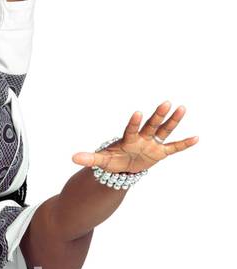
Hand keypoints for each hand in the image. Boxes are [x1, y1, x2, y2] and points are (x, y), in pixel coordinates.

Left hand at [72, 103, 198, 174]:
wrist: (123, 166)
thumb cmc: (113, 159)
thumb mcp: (101, 160)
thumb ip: (89, 158)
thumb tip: (72, 157)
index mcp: (128, 139)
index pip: (131, 129)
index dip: (134, 122)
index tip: (138, 112)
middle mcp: (142, 137)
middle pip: (151, 125)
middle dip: (157, 115)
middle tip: (166, 102)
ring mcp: (152, 143)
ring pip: (164, 130)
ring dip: (172, 121)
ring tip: (182, 108)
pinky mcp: (160, 152)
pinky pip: (173, 147)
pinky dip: (184, 144)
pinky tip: (196, 138)